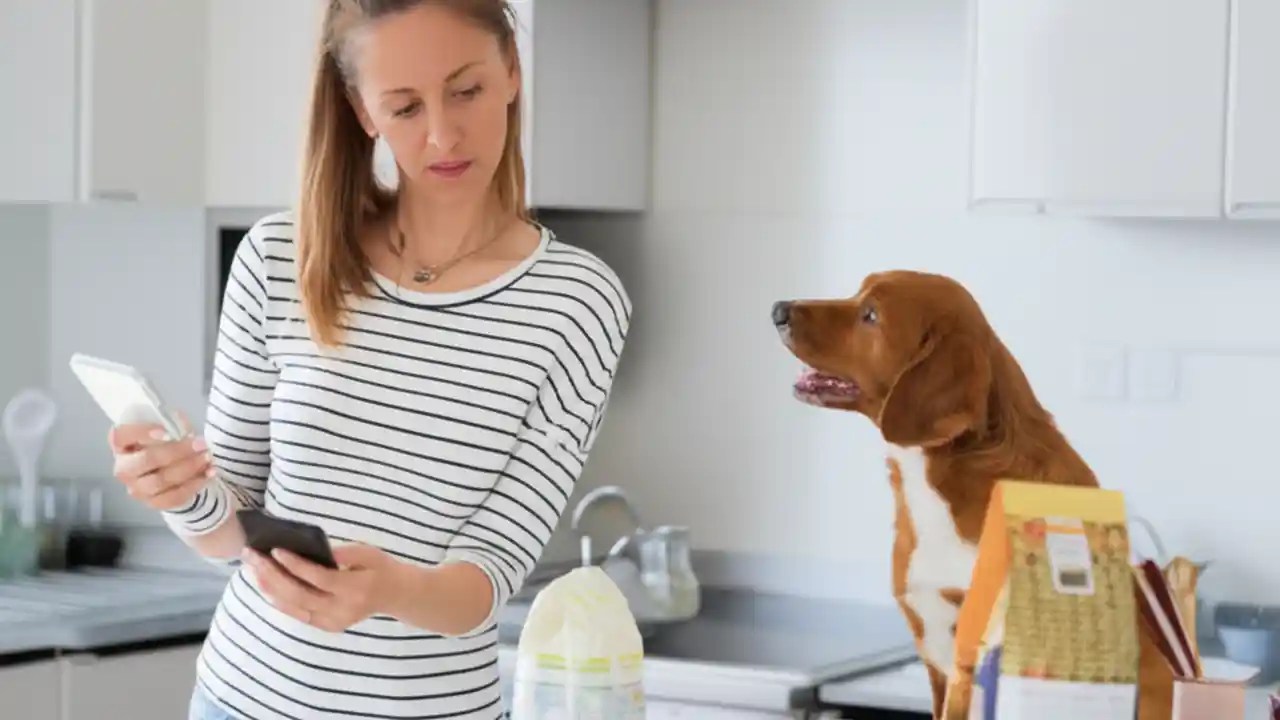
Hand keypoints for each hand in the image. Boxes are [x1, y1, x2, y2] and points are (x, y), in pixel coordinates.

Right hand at [109, 413, 215, 510]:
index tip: (167, 432)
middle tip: (200, 444)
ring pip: (160, 481)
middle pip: (145, 461)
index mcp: (122, 444)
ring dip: (188, 468)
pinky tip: (208, 473)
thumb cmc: (169, 442)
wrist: (175, 469)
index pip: (120, 436)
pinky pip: (173, 497)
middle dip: (177, 451)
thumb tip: (182, 426)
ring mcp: (137, 488)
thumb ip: (173, 424)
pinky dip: (194, 484)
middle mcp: (124, 468)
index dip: (142, 433)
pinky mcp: (153, 503)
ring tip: (207, 457)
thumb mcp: (170, 426)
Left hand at [242, 543, 400, 632]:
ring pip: (294, 607)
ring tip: (253, 569)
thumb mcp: (369, 553)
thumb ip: (345, 553)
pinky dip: (280, 601)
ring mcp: (333, 621)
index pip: (318, 578)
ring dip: (270, 588)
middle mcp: (342, 610)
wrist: (394, 594)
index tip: (275, 550)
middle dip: (272, 575)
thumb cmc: (380, 568)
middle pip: (299, 595)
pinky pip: (298, 614)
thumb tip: (314, 550)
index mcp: (355, 589)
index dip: (295, 565)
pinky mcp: (327, 626)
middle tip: (253, 557)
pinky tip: (266, 587)